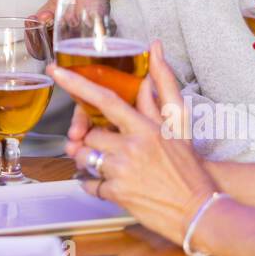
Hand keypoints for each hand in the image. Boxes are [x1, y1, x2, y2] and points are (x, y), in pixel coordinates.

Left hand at [50, 40, 214, 246]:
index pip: (105, 100)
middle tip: (107, 145)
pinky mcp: (118, 195)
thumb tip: (156, 46)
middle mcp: (132, 147)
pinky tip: (110, 181)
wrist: (198, 209)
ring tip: (112, 163)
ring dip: (90, 160)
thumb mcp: (179, 122)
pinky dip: (93, 183)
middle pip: (89, 134)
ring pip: (85, 158)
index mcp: (145, 127)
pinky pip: (88, 184)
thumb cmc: (187, 164)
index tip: (56, 72)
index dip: (77, 84)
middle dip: (91, 139)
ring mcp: (123, 172)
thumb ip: (164, 84)